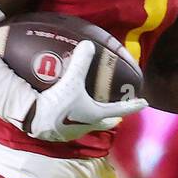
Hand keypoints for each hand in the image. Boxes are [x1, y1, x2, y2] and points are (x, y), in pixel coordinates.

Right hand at [27, 40, 146, 142]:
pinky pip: (72, 124)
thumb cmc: (56, 105)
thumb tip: (88, 44)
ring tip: (92, 108)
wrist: (33, 121)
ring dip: (92, 117)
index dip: (133, 105)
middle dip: (111, 117)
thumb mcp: (71, 81)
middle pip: (105, 122)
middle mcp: (87, 126)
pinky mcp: (59, 132)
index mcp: (96, 115)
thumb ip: (80, 63)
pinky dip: (75, 117)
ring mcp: (73, 132)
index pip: (120, 110)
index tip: (144, 103)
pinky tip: (68, 111)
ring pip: (88, 124)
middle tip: (116, 112)